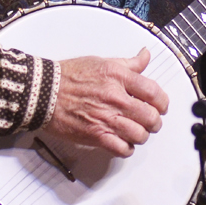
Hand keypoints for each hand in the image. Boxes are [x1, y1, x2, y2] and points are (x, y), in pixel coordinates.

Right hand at [44, 47, 168, 156]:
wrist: (42, 92)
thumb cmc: (68, 76)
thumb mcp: (102, 61)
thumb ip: (128, 63)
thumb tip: (145, 56)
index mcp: (119, 78)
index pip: (154, 92)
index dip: (163, 102)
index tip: (161, 106)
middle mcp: (115, 98)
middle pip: (151, 116)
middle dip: (155, 121)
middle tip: (151, 121)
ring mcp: (106, 118)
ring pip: (139, 134)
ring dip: (142, 135)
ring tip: (137, 132)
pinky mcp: (95, 135)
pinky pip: (121, 148)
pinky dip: (127, 149)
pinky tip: (124, 143)